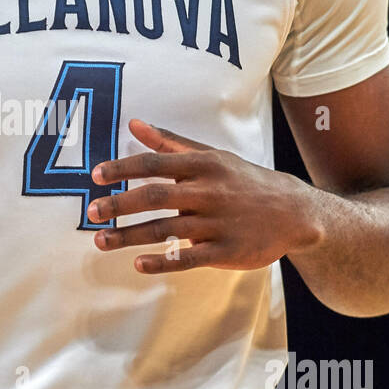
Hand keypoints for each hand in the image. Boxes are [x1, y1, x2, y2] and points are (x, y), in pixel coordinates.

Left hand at [87, 118, 320, 274]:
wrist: (295, 212)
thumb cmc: (244, 181)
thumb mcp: (211, 156)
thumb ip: (170, 143)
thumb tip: (134, 124)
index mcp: (204, 166)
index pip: (156, 164)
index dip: (124, 168)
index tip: (96, 175)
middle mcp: (209, 192)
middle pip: (156, 196)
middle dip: (120, 204)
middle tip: (92, 212)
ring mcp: (218, 223)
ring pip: (167, 230)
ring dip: (131, 236)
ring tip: (101, 241)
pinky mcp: (227, 251)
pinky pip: (189, 258)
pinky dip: (164, 261)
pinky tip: (139, 264)